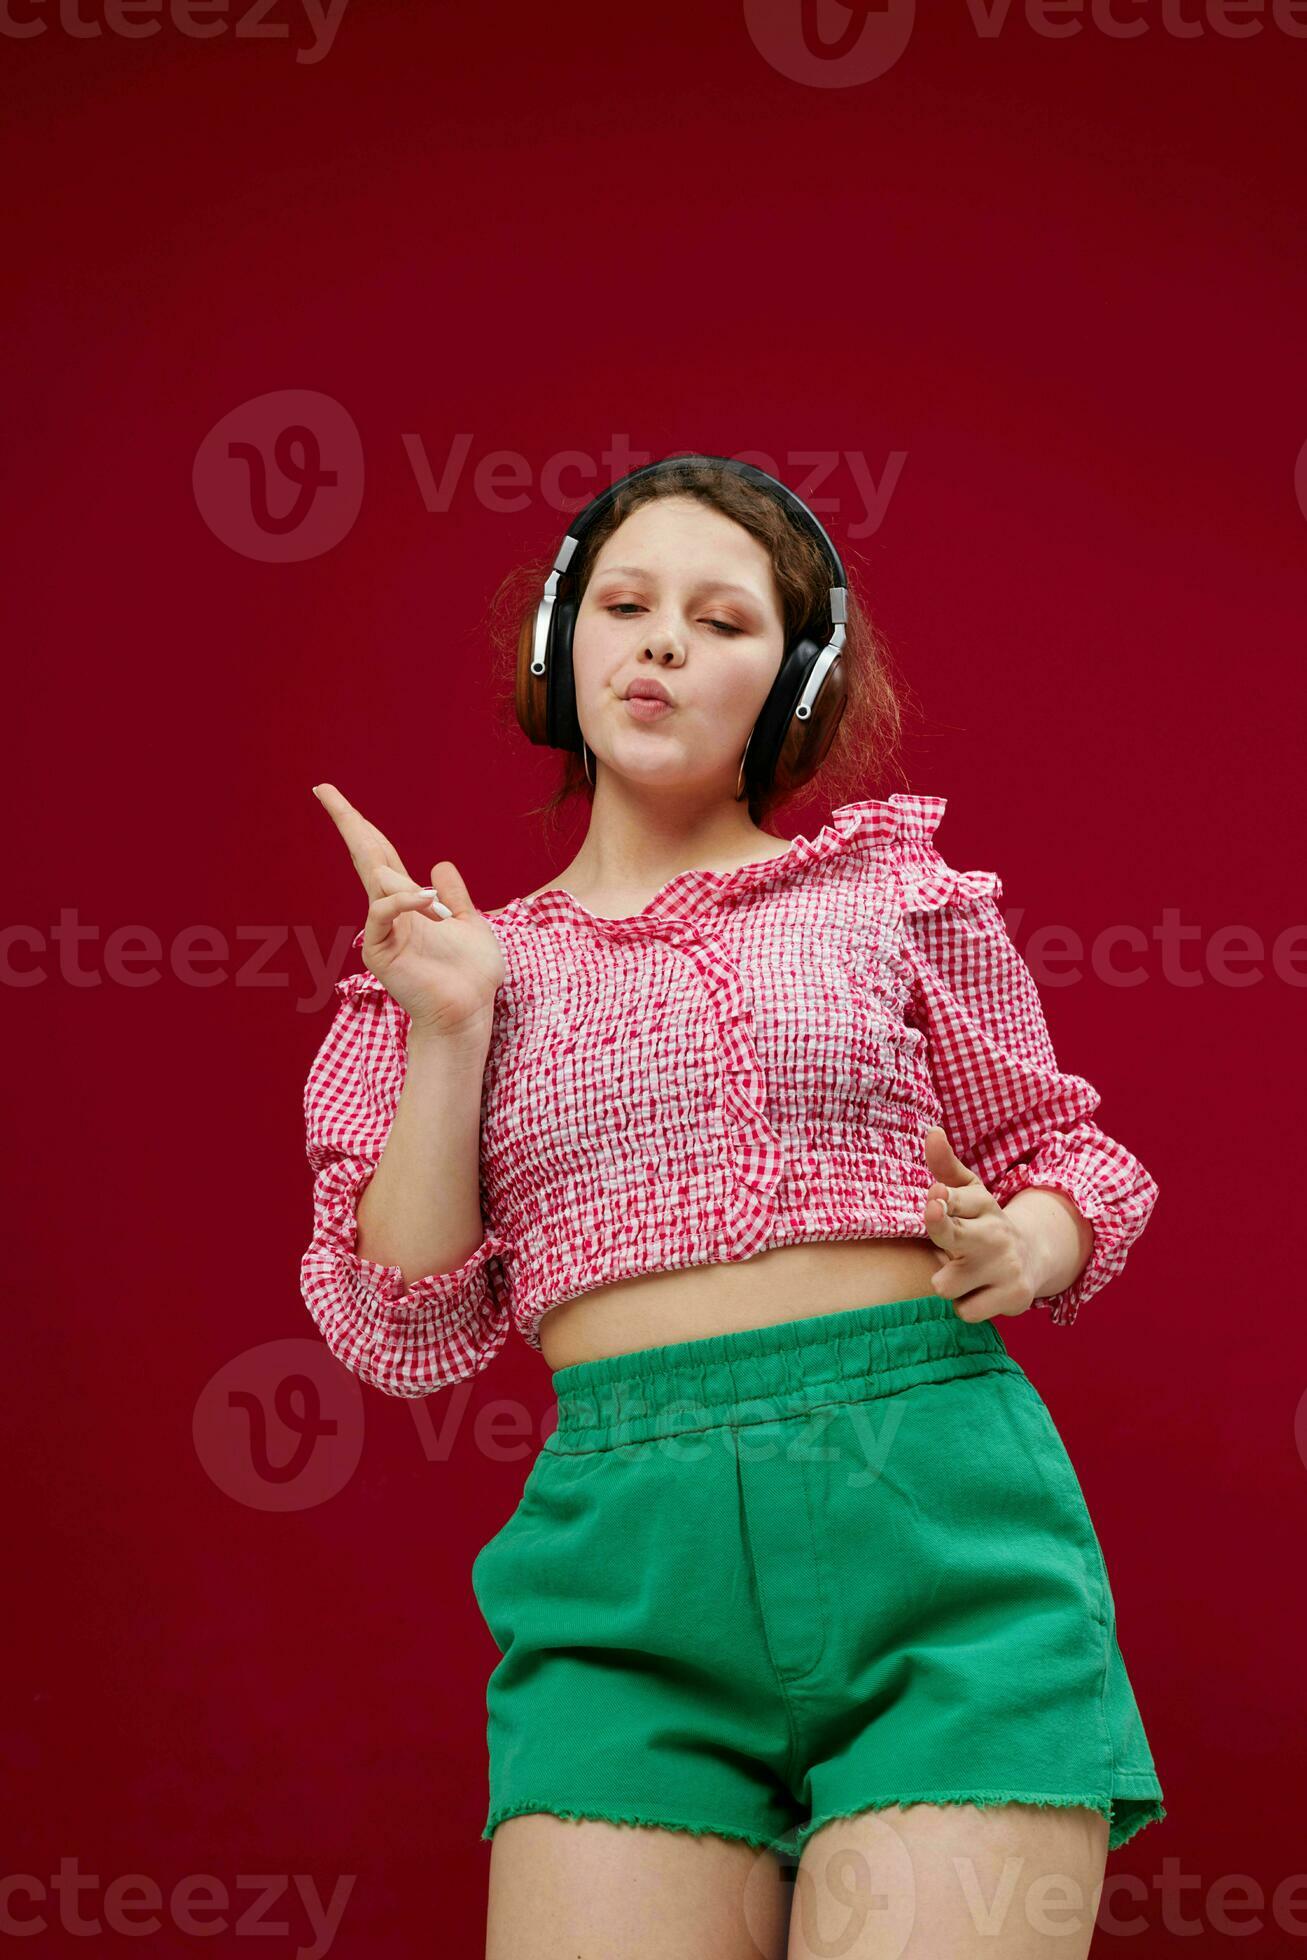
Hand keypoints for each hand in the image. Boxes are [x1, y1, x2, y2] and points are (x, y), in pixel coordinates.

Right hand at [311, 782, 505, 1039]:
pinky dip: (402, 901)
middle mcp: (390, 911)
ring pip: (375, 880)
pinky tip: (425, 901)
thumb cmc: (471, 976)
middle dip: (347, 822)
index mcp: (409, 902)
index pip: (379, 853)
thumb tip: (439, 865)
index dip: (360, 825)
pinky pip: (382, 914)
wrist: (468, 1012)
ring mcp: (382, 930)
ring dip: (394, 874)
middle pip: (364, 855)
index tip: (333, 795)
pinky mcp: (380, 951)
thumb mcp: (472, 925)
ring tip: (432, 908)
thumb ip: (454, 897)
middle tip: (323, 789)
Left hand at [921, 1125, 1036, 1323]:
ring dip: (948, 1282)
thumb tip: (932, 1132)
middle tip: (934, 1220)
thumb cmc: (984, 1222)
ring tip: (964, 1273)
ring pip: (947, 1285)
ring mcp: (1006, 1267)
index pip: (956, 1199)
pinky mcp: (1015, 1297)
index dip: (941, 1202)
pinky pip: (966, 1310)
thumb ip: (945, 1165)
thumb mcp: (969, 1192)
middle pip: (956, 1237)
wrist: (1035, 1255)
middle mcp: (995, 1234)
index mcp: (982, 1205)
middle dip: (941, 1228)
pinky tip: (979, 1292)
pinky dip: (967, 1305)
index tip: (935, 1196)